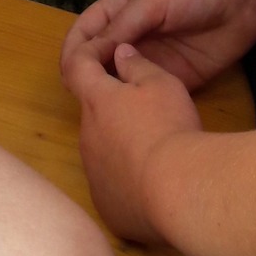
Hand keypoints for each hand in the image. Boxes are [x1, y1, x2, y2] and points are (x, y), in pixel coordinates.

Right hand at [62, 0, 255, 92]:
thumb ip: (121, 26)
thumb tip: (86, 56)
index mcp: (122, 8)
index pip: (86, 30)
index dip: (73, 49)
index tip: (69, 72)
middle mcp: (133, 35)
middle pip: (99, 59)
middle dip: (88, 76)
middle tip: (85, 97)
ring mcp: (154, 58)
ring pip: (122, 81)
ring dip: (112, 94)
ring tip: (106, 110)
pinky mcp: (176, 79)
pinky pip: (149, 95)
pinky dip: (138, 105)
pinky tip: (133, 116)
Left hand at [63, 37, 203, 244]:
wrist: (177, 189)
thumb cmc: (169, 127)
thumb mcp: (161, 84)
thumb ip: (137, 65)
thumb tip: (120, 53)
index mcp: (97, 102)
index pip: (77, 67)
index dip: (89, 53)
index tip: (109, 50)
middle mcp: (86, 137)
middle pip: (93, 114)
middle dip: (114, 107)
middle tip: (148, 109)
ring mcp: (93, 175)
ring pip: (102, 151)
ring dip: (120, 144)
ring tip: (156, 148)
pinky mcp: (105, 205)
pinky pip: (111, 184)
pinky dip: (126, 178)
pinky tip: (153, 181)